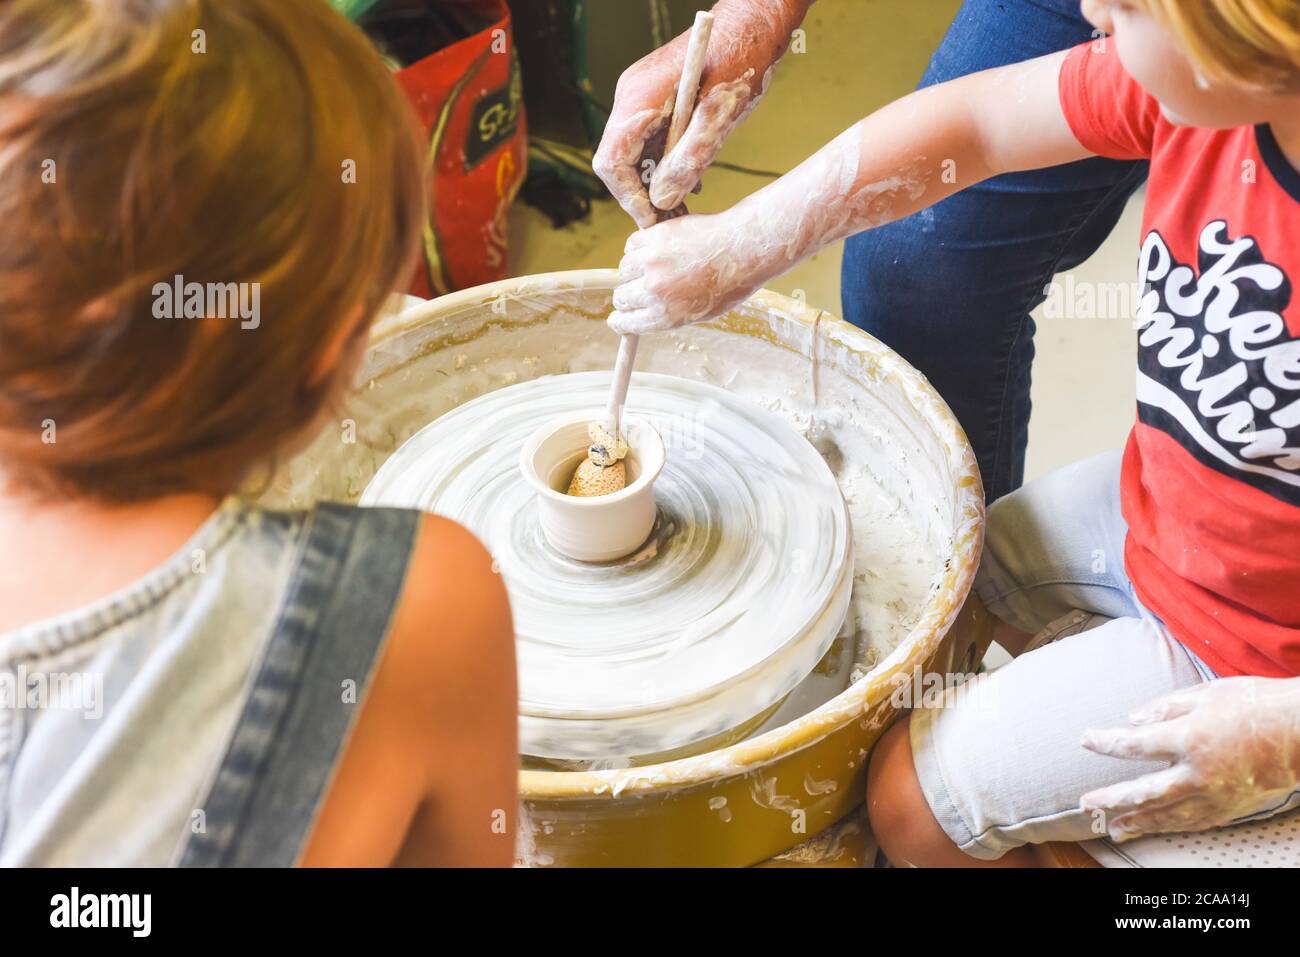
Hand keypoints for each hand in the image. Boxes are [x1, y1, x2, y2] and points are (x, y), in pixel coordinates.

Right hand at [592, 0, 809, 227]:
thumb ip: (690, 159)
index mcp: (641, 97)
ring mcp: (643, 97)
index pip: (612, 161)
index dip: (629, 197)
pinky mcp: (657, 101)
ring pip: (635, 155)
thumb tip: (664, 201)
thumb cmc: (742, 56)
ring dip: (656, 184)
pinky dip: (666, 165)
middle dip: (642, 196)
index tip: (653, 219)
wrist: (755, 20)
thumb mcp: (719, 116)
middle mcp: (633, 96)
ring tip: (683, 209)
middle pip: (619, 162)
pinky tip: (690, 181)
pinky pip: (651, 141)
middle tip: (671, 221)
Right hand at [609, 207, 779, 334]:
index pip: (625, 322)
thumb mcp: (700, 312)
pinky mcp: (655, 238)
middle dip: (628, 295)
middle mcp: (655, 291)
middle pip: (621, 297)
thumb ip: (670, 314)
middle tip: (640, 289)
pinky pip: (631, 246)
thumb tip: (645, 314)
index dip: (621, 320)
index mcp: (666, 316)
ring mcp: (652, 263)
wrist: (743, 248)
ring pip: (623, 270)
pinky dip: (638, 248)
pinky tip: (654, 249)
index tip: (620, 316)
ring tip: (653, 266)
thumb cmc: (729, 282)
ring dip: (633, 270)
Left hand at [1080, 676, 1299, 841]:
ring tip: (1114, 827)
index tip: (1086, 740)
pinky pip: (1192, 822)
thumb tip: (1133, 718)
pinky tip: (1154, 826)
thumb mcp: (1205, 694)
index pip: (1134, 744)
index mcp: (1189, 738)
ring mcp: (1214, 795)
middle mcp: (1197, 773)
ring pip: (1166, 815)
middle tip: (1085, 804)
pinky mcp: (1229, 807)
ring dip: (1136, 821)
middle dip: (1111, 799)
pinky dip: (1169, 825)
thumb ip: (1165, 708)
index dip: (1106, 742)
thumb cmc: (1255, 705)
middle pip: (1142, 791)